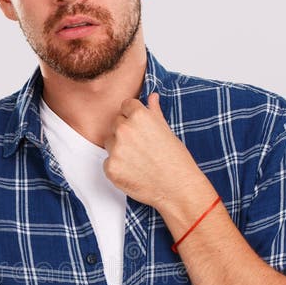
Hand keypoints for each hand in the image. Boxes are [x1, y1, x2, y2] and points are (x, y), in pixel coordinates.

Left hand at [102, 92, 198, 208]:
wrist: (177, 188)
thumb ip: (154, 112)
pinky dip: (117, 167)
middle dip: (125, 133)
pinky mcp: (110, 168)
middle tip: (141, 147)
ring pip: (109, 142)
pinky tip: (133, 171)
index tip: (140, 128)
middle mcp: (125, 130)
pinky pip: (107, 162)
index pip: (126, 106)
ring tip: (138, 160)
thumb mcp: (167, 130)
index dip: (133, 116)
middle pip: (116, 123)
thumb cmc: (176, 160)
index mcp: (139, 116)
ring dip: (119, 149)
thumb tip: (152, 97)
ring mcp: (116, 149)